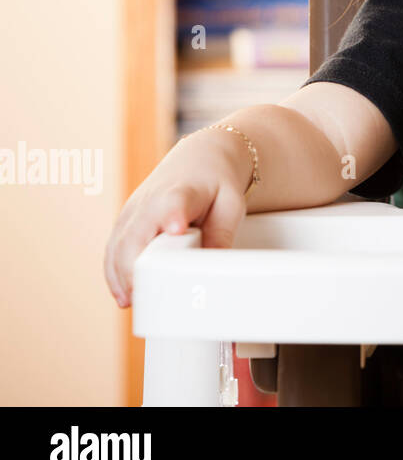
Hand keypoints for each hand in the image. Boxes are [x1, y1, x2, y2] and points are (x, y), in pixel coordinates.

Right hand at [103, 130, 249, 308]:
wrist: (200, 157)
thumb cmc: (217, 181)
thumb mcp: (231, 203)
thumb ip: (222, 233)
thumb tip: (211, 267)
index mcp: (180, 192)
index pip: (172, 204)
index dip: (172, 217)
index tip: (175, 229)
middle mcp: (149, 201)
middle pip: (135, 235)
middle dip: (136, 267)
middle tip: (146, 296)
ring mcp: (133, 211)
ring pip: (118, 246)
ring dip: (121, 276)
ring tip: (132, 302)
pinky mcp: (125, 221)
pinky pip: (114, 250)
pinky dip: (115, 273)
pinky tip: (124, 296)